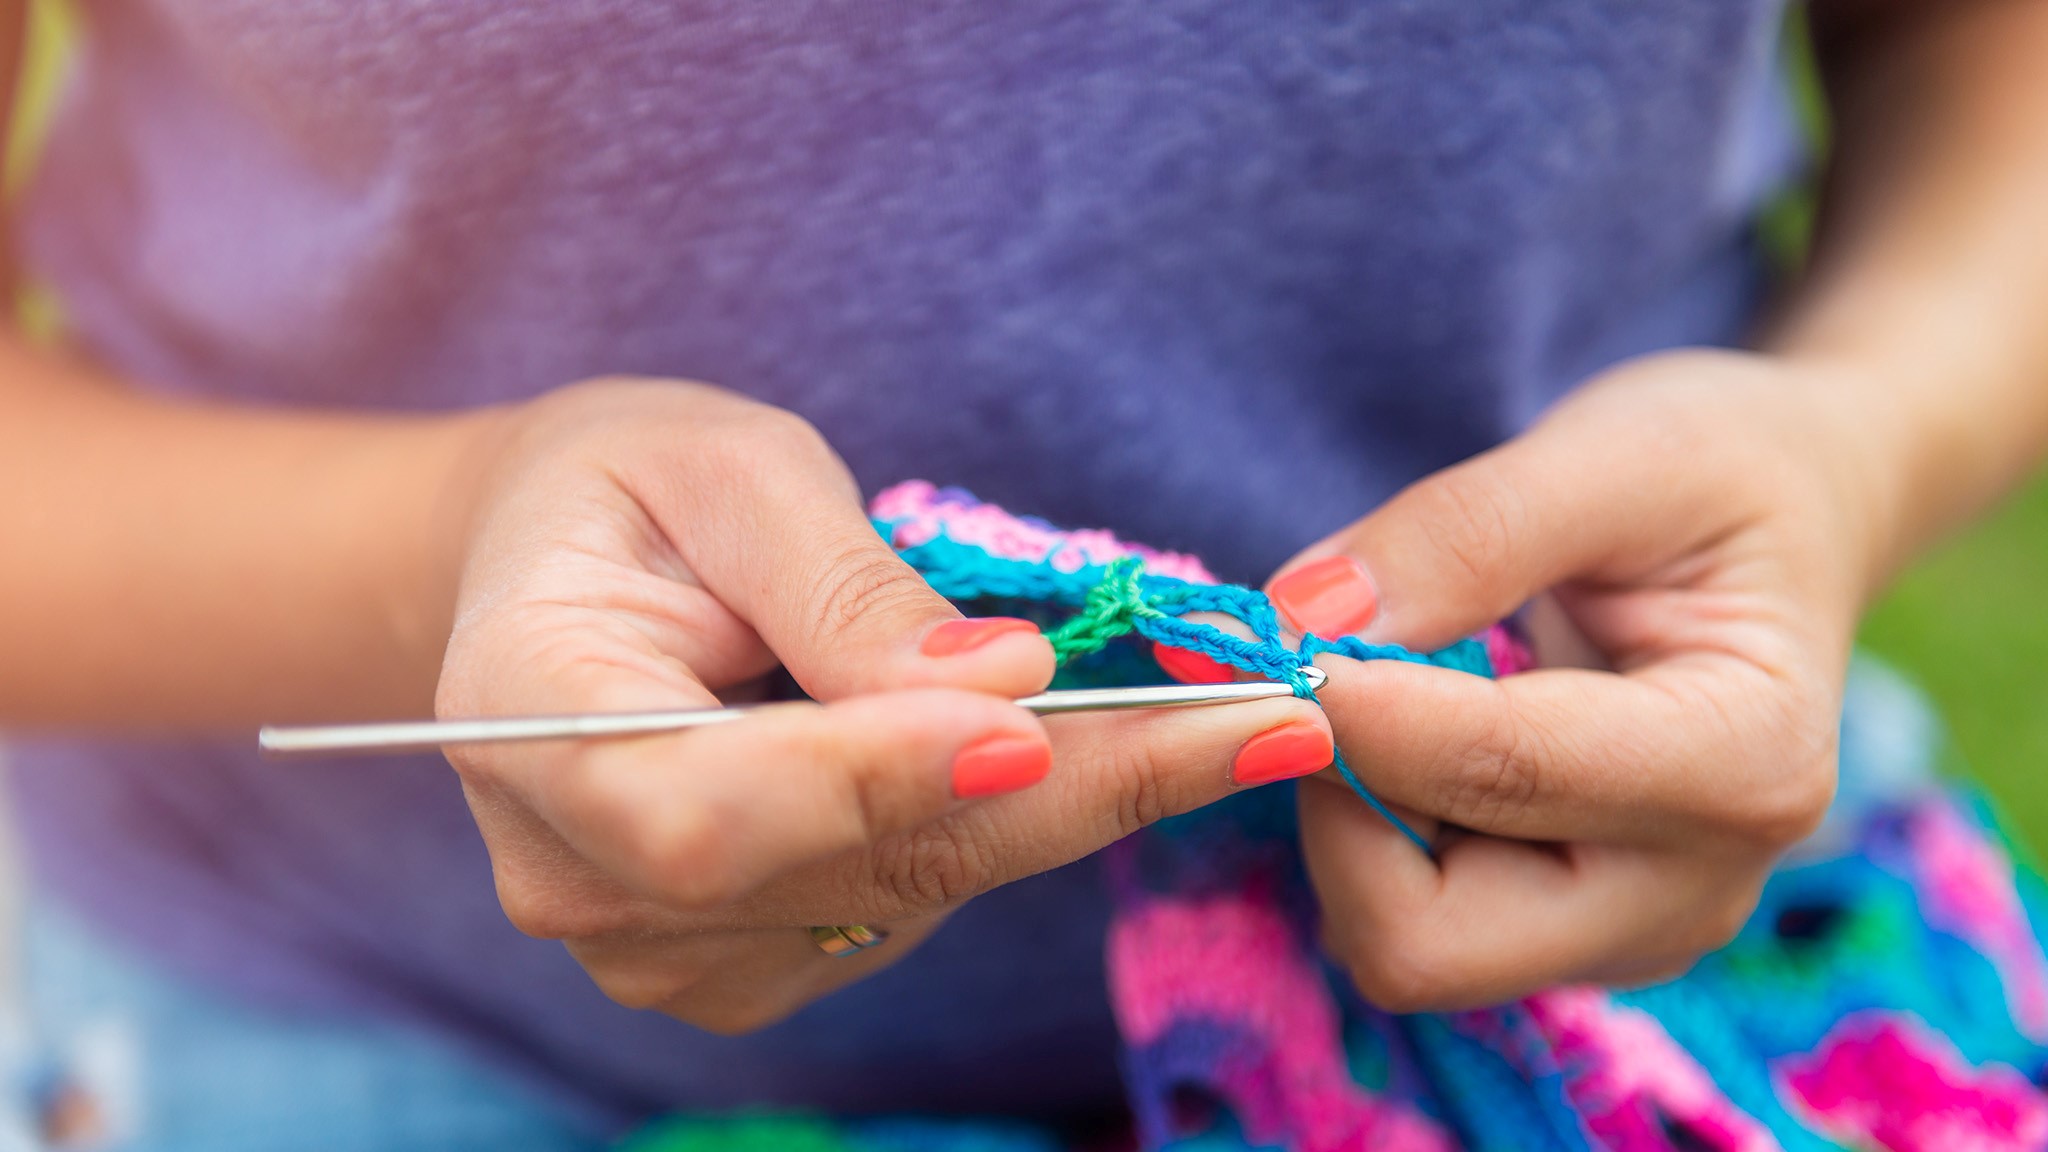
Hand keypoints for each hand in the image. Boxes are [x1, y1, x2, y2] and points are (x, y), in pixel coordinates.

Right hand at [437, 379, 1330, 1032]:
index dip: (869, 776)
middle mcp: (575, 866)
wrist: (568, 571)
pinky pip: (905, 911)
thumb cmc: (636, 488)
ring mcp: (653, 939)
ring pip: (904, 896)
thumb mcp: (729, 473)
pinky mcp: (733, 965)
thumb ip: (841, 588)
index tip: (1036, 716)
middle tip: (1261, 723)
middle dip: (1070, 791)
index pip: (700, 804)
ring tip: (1229, 720)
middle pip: (843, 866)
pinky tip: (1100, 752)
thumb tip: (997, 685)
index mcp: (524, 716)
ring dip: (1077, 807)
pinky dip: (1015, 829)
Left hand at [1266, 349, 1890, 1009]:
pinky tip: (1415, 725)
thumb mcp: (1617, 451)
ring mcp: (1628, 931)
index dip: (1348, 709)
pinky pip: (1410, 919)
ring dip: (1348, 814)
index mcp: (1745, 763)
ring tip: (1391, 679)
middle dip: (1337, 805)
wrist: (1792, 526)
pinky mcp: (1569, 936)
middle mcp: (1693, 890)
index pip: (1492, 775)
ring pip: (1400, 941)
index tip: (1265, 633)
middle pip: (1426, 939)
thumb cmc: (1718, 475)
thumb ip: (1465, 532)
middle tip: (1320, 671)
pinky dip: (1370, 828)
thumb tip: (1301, 620)